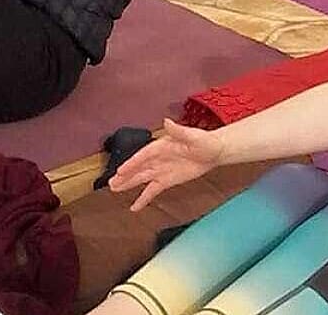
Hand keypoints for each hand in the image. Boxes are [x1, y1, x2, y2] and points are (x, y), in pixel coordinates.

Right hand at [108, 118, 224, 210]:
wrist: (216, 151)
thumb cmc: (205, 141)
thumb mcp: (193, 136)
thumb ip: (178, 131)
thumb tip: (167, 121)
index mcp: (162, 146)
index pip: (143, 155)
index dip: (132, 163)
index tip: (120, 170)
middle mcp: (158, 158)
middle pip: (139, 168)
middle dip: (125, 175)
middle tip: (111, 183)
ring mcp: (162, 170)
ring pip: (142, 178)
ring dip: (129, 184)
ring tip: (114, 189)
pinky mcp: (168, 180)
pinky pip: (153, 190)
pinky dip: (144, 198)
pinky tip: (135, 206)